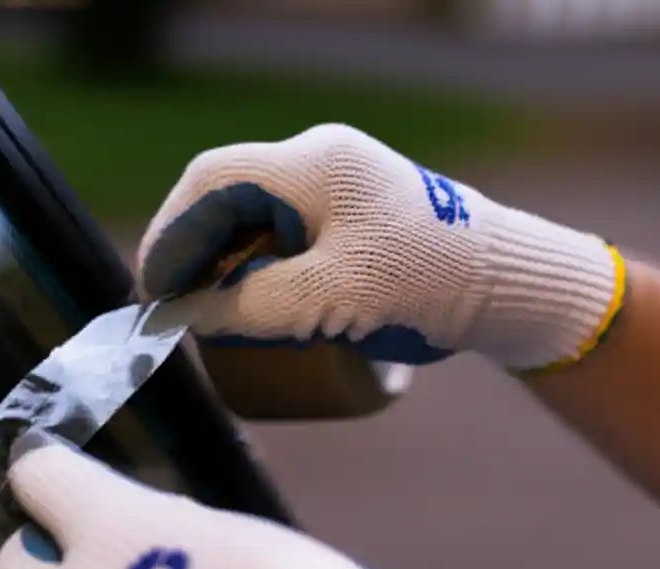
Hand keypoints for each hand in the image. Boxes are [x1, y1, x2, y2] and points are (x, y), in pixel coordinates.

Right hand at [137, 123, 624, 370]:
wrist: (506, 286)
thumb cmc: (426, 286)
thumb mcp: (331, 300)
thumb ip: (249, 305)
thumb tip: (183, 313)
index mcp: (312, 165)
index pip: (210, 181)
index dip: (170, 233)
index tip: (153, 289)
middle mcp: (320, 163)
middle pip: (227, 196)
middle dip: (192, 250)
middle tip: (171, 306)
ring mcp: (338, 186)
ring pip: (252, 215)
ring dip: (222, 260)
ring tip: (204, 311)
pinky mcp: (352, 213)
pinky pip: (283, 229)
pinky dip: (255, 261)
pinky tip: (247, 299)